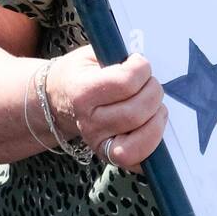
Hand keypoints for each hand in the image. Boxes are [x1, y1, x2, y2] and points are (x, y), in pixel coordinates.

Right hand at [47, 46, 166, 173]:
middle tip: (150, 83)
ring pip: (139, 141)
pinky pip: (137, 161)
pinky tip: (152, 125)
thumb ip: (117, 54)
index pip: (125, 82)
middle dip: (154, 92)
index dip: (141, 68)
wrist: (59, 98)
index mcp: (83, 92)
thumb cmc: (84, 72)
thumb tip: (146, 58)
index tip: (139, 62)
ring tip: (154, 106)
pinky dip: (152, 145)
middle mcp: (88, 122)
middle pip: (136, 112)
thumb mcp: (93, 53)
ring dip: (156, 119)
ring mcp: (98, 143)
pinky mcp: (109, 156)